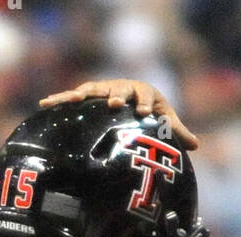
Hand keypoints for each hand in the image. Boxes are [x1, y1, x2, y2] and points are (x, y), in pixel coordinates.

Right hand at [39, 80, 198, 149]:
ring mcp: (104, 91)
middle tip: (114, 103)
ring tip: (73, 99)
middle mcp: (122, 87)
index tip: (142, 112)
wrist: (136, 99)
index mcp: (142, 92)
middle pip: (118, 88)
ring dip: (84, 94)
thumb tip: (196, 145)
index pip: (144, 94)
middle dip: (116, 95)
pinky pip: (74, 97)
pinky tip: (45, 104)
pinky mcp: (90, 97)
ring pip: (93, 90)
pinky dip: (60, 99)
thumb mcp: (165, 121)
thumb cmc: (153, 112)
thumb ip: (178, 131)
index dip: (143, 102)